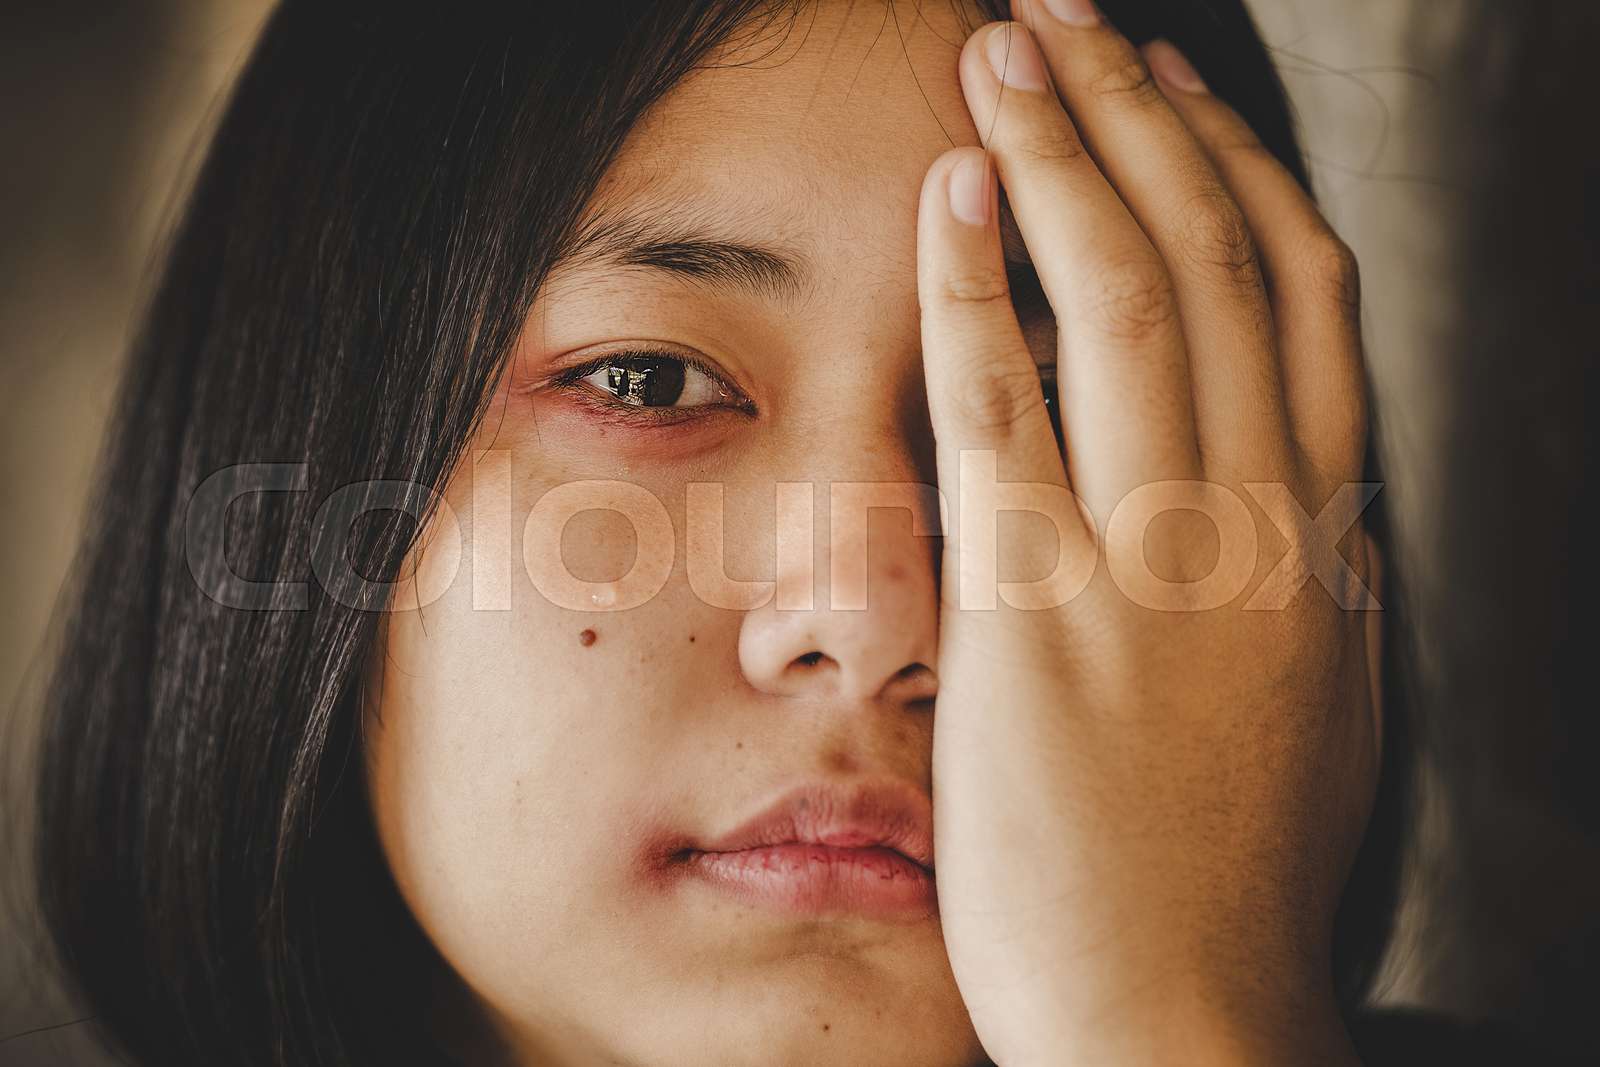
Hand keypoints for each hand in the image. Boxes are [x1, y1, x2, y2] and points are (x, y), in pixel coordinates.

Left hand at [918, 10, 1378, 1066]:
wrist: (1186, 1017)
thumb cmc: (1229, 876)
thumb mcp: (1307, 701)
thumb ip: (1299, 581)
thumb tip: (1291, 494)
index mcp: (1326, 539)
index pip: (1304, 299)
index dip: (1240, 172)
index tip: (1179, 94)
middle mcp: (1260, 525)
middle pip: (1218, 261)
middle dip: (1141, 115)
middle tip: (1069, 17)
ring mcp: (1156, 565)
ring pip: (1133, 302)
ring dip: (1068, 151)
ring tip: (1007, 47)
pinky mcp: (1042, 617)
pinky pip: (1011, 413)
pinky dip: (979, 288)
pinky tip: (951, 193)